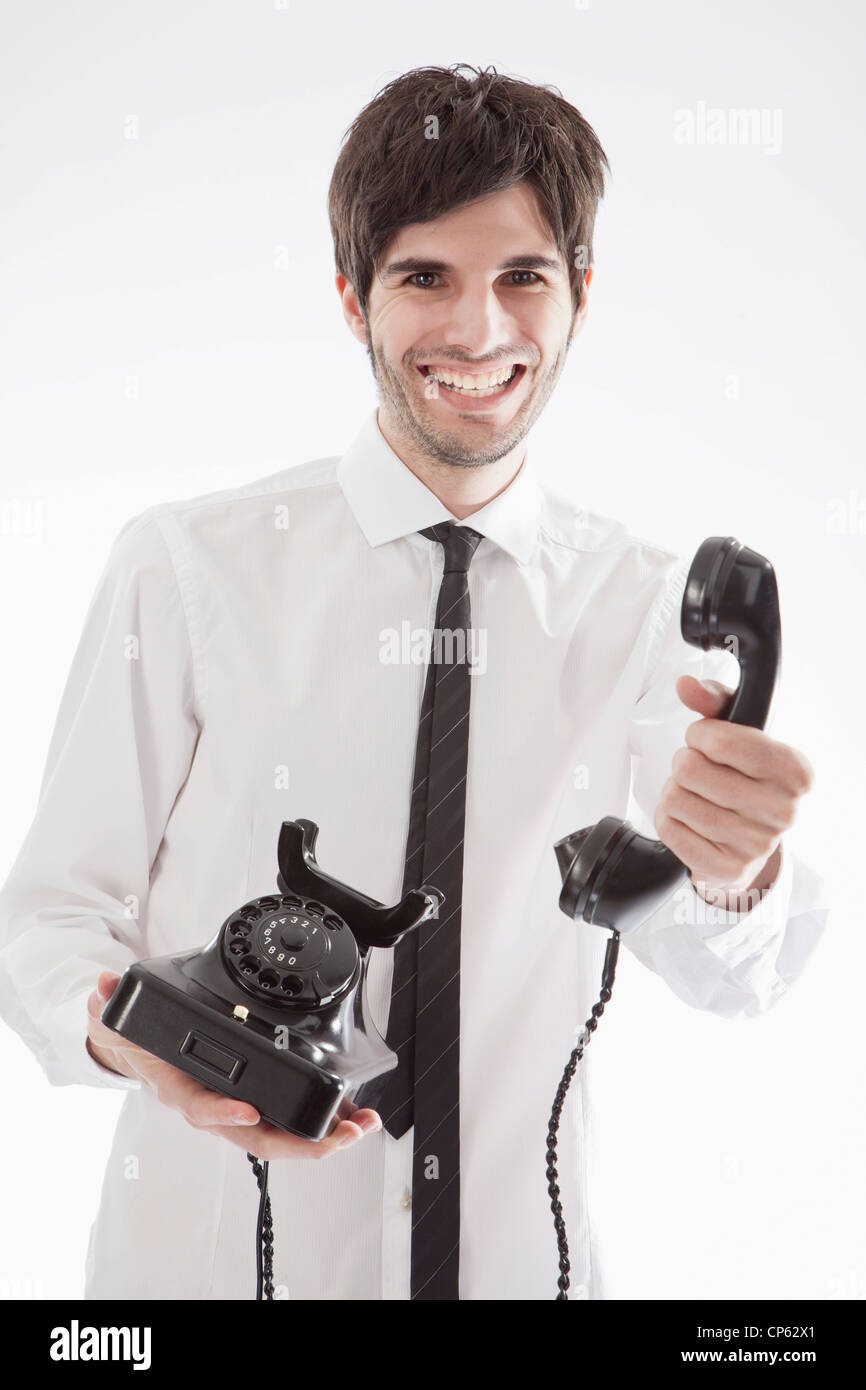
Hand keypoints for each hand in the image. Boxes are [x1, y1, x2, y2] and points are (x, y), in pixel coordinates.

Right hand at [86, 972, 382, 1160]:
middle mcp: (215, 1106)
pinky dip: (322, 1117)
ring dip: (325, 1134)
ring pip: (281, 1134)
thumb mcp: (115, 1021)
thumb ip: (108, 1005)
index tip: (249, 1111)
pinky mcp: (255, 1101)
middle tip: (341, 1136)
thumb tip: (104, 988)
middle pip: (259, 1138)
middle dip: (302, 1144)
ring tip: (360, 1126)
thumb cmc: (137, 1043)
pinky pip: (288, 1116)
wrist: (138, 1053)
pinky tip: (352, 1113)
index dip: (225, 1113)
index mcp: (181, 1090)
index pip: (201, 1108)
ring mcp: (237, 1107)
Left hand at [653, 676, 814, 902]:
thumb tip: (686, 685)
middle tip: (700, 772)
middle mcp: (782, 811)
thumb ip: (716, 702)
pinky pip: (669, 829)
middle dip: (685, 763)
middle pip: (689, 768)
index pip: (719, 740)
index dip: (700, 735)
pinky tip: (690, 820)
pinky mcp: (727, 869)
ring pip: (675, 798)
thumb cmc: (746, 777)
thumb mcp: (741, 734)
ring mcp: (756, 845)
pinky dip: (669, 819)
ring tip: (696, 795)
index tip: (706, 740)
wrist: (752, 836)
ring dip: (676, 791)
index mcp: (794, 771)